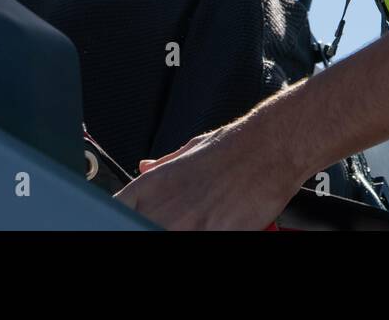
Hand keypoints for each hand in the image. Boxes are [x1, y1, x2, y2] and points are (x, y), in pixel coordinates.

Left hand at [112, 123, 301, 229]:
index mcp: (155, 183)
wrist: (271, 147)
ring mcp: (191, 224)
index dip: (122, 218)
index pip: (118, 210)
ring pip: (166, 236)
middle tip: (175, 219)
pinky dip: (206, 235)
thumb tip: (144, 168)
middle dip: (149, 227)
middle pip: (140, 229)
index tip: (130, 220)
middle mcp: (168, 205)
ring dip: (179, 231)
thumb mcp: (190, 149)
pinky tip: (215, 226)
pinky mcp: (218, 233)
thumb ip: (164, 166)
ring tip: (195, 221)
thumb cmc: (234, 145)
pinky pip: (200, 242)